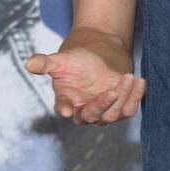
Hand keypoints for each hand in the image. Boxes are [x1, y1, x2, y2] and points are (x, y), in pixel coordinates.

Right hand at [24, 45, 145, 125]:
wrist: (99, 55)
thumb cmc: (77, 60)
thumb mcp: (62, 59)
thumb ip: (46, 63)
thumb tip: (29, 63)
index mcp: (67, 100)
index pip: (64, 108)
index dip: (65, 109)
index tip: (67, 111)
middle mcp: (85, 110)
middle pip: (92, 115)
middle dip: (102, 105)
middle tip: (111, 90)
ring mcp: (104, 112)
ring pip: (113, 115)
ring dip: (123, 98)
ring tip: (129, 77)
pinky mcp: (120, 108)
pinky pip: (129, 109)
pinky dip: (135, 97)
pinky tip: (140, 82)